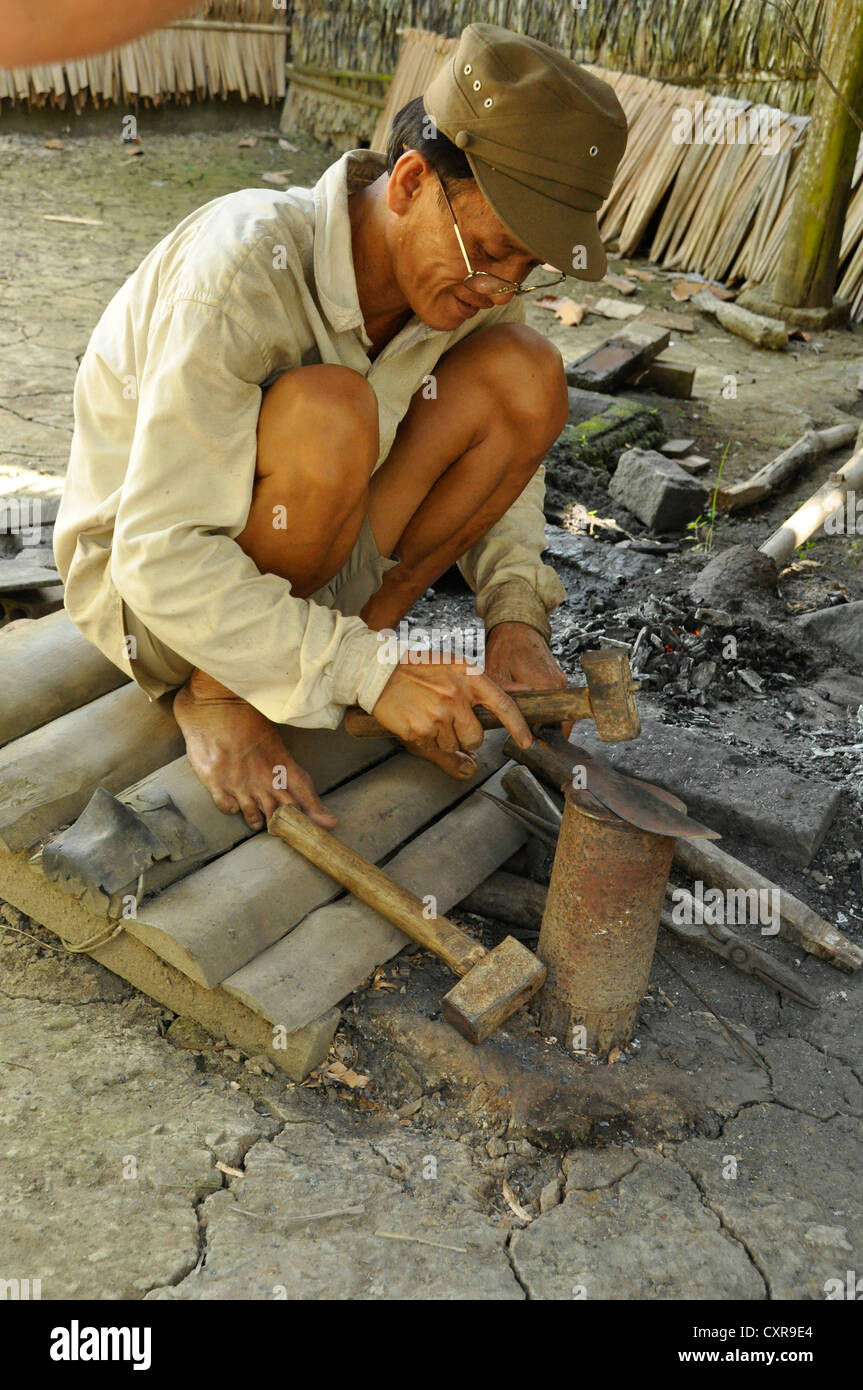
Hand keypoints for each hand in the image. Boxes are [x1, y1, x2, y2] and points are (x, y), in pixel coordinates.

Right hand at [371, 655, 531, 778]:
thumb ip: (482, 687)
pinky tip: (421, 728)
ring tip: (429, 719)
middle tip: (451, 724)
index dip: (517, 727)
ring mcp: (436, 716)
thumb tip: (516, 698)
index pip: (502, 705)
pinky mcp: (418, 732)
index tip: (526, 741)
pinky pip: (435, 752)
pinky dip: (431, 746)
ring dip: (445, 741)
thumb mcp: (453, 667)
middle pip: (476, 738)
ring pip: (455, 747)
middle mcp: (455, 696)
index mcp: (468, 676)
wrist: (378, 672)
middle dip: (467, 738)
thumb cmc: (418, 670)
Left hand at [483, 622, 571, 736]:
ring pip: (558, 710)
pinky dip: (546, 707)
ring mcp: (561, 680)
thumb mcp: (495, 671)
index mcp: (544, 684)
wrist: (517, 626)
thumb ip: (502, 695)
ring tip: (528, 726)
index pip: (554, 722)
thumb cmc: (505, 646)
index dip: (543, 737)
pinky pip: (556, 700)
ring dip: (546, 719)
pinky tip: (531, 709)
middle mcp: (558, 684)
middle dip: (544, 731)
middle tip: (527, 739)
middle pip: (558, 720)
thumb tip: (506, 718)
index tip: (532, 745)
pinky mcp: (559, 677)